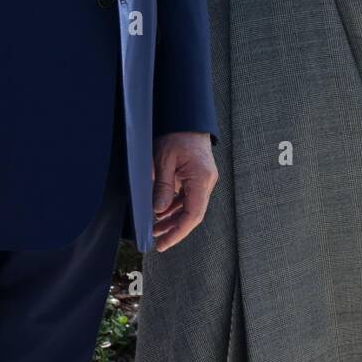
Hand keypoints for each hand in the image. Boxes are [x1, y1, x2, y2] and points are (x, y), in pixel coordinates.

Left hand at [150, 132, 216, 251]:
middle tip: (156, 240)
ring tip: (155, 229)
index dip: (178, 232)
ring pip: (190, 208)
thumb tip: (159, 211)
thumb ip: (163, 186)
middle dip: (174, 229)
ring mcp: (203, 180)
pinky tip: (162, 213)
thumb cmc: (177, 134)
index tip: (163, 244)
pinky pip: (188, 198)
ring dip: (173, 219)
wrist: (188, 117)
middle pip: (192, 214)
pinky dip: (175, 207)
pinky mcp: (198, 177)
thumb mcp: (164, 159)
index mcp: (201, 178)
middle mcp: (206, 182)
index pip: (193, 214)